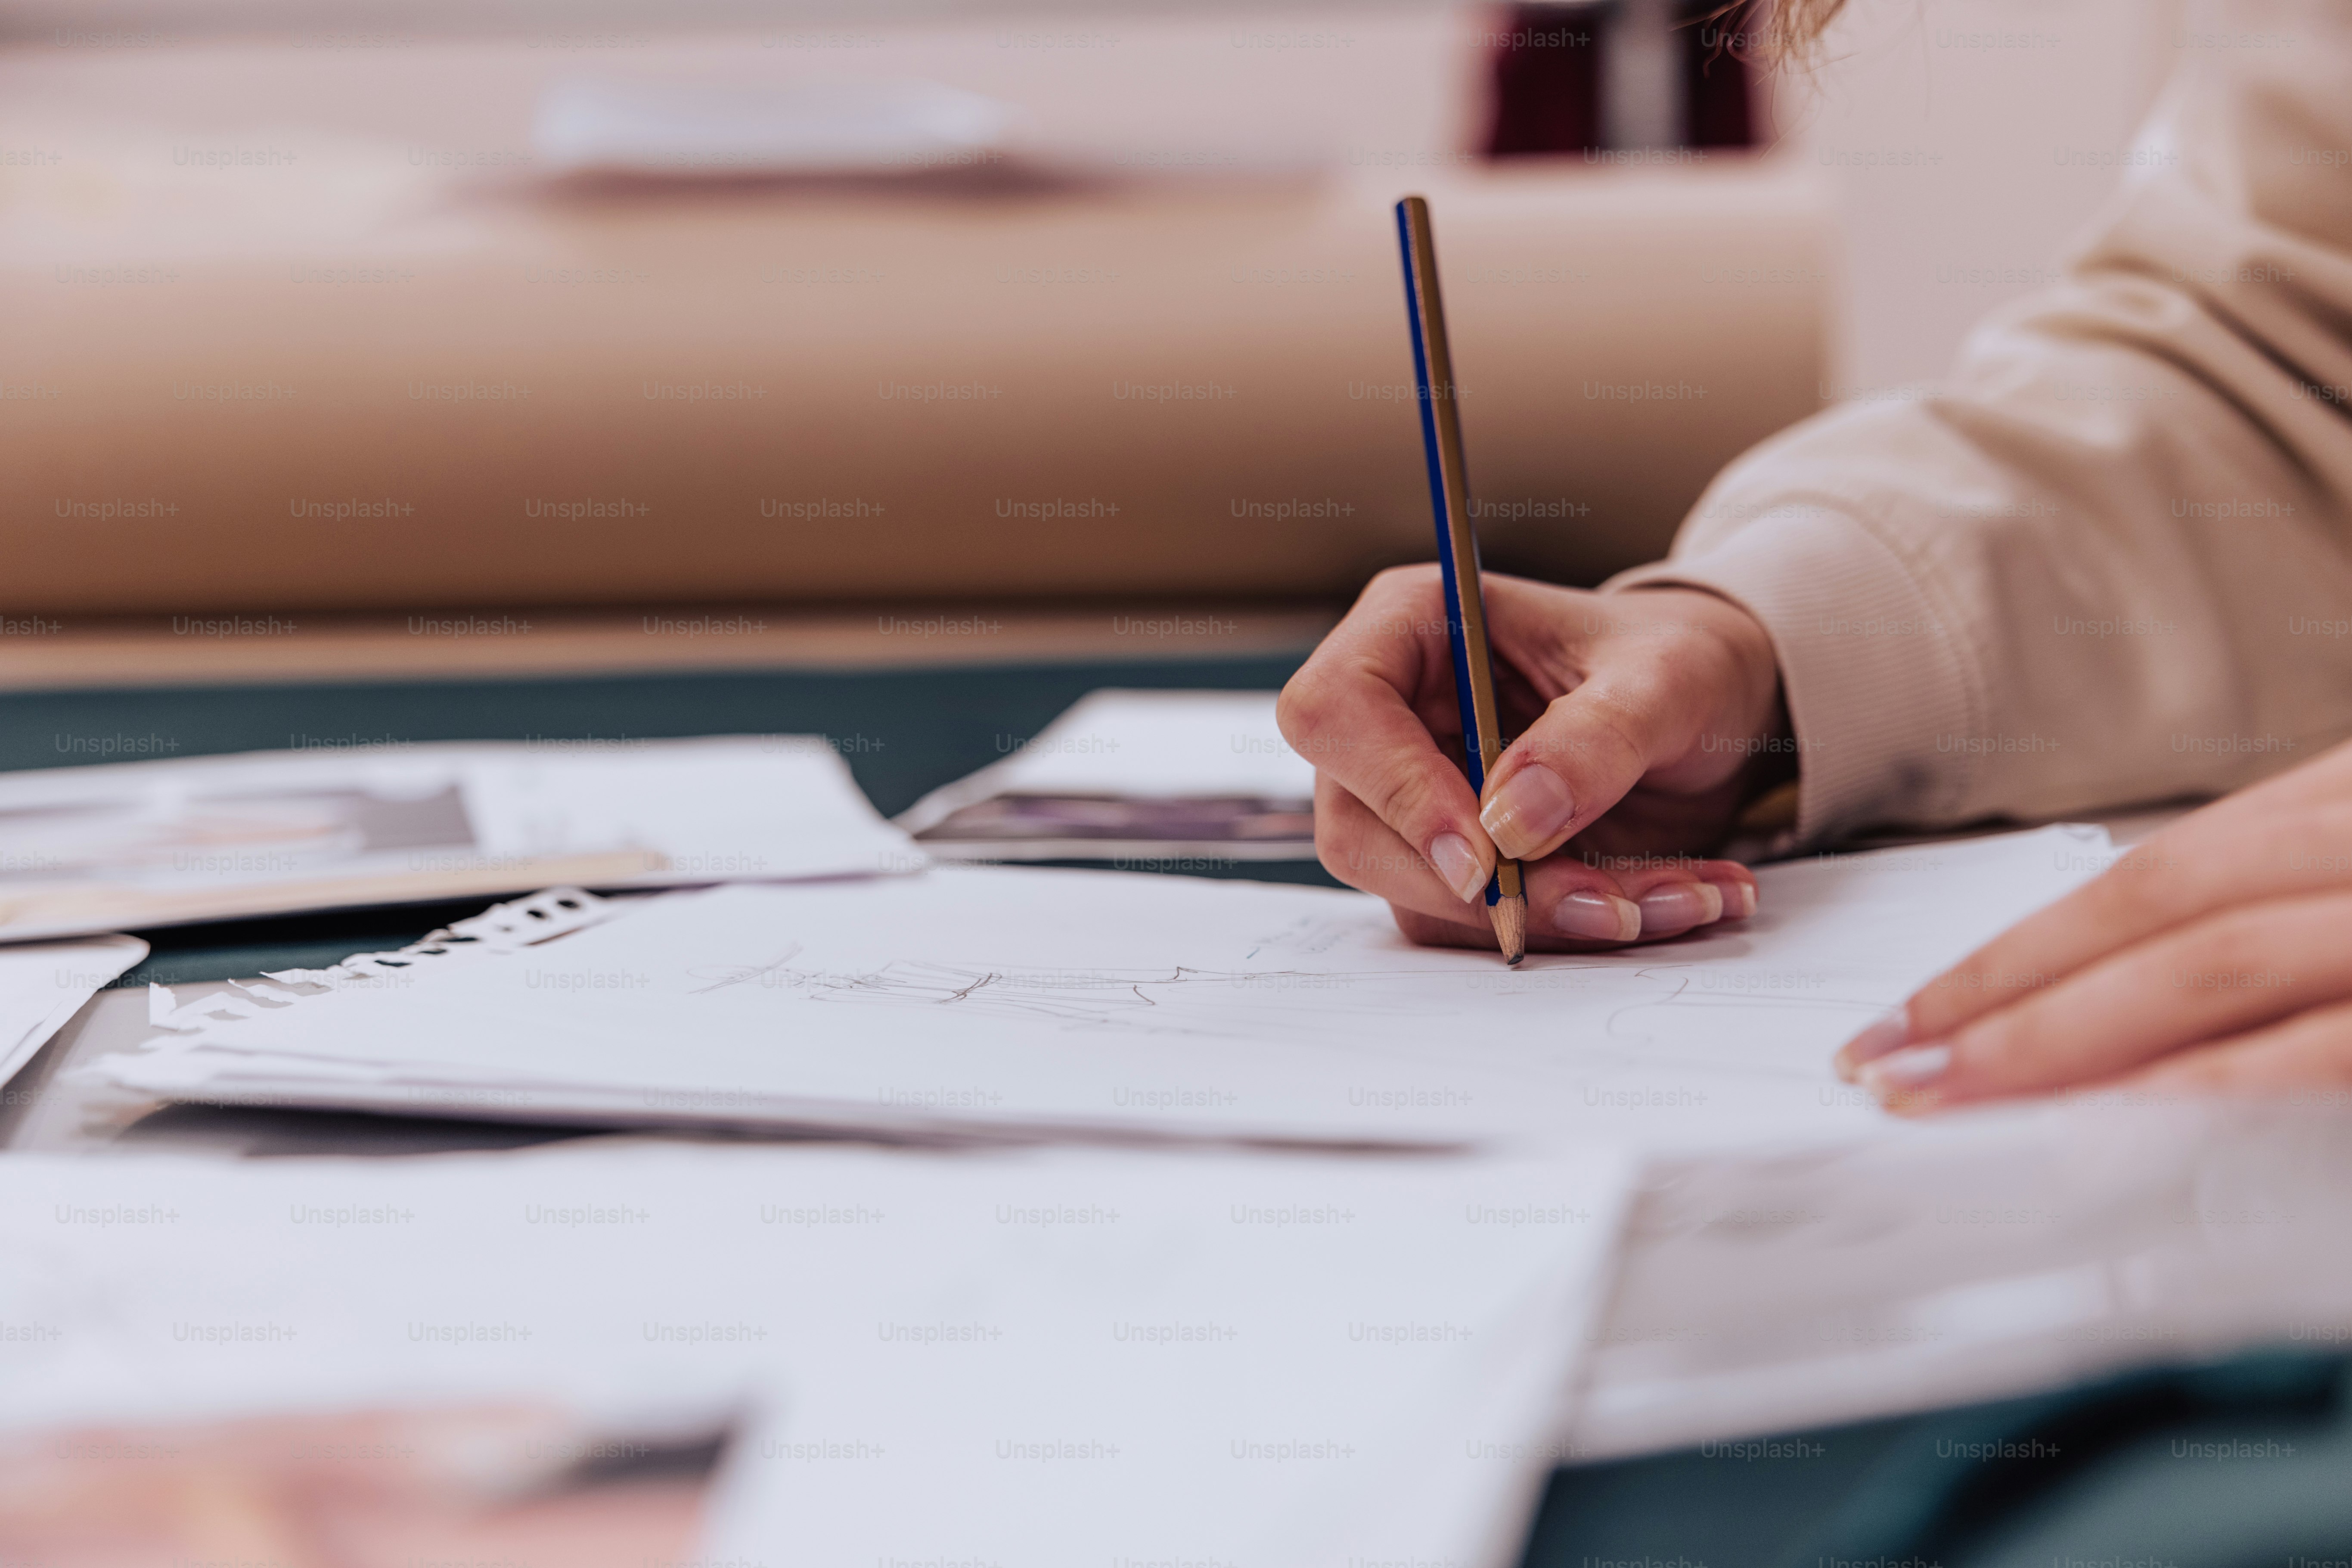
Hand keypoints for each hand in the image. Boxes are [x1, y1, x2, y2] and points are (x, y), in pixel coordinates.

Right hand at [1276, 566, 1788, 954]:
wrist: (1712, 705)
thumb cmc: (1677, 658)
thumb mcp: (1665, 679)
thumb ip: (1596, 738)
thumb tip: (1512, 823)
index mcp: (1411, 629)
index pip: (1336, 710)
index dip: (1395, 789)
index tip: (1488, 854)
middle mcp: (1390, 718)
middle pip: (1358, 827)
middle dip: (1481, 886)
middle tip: (1607, 902)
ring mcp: (1411, 799)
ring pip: (1415, 895)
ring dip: (1541, 917)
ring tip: (1665, 899)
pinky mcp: (1451, 862)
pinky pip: (1474, 925)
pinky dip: (1565, 930)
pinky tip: (1658, 902)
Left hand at [1837, 737, 2351, 1110]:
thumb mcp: (2351, 885)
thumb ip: (2264, 924)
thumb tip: (2120, 1005)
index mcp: (2342, 804)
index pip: (2147, 877)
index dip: (2014, 950)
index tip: (1909, 1017)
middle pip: (2148, 909)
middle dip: (1999, 994)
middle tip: (1883, 1067)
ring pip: (2207, 966)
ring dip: (2060, 1038)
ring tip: (1946, 1095)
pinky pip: (2320, 1044)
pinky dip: (2214, 1080)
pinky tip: (2111, 1120)